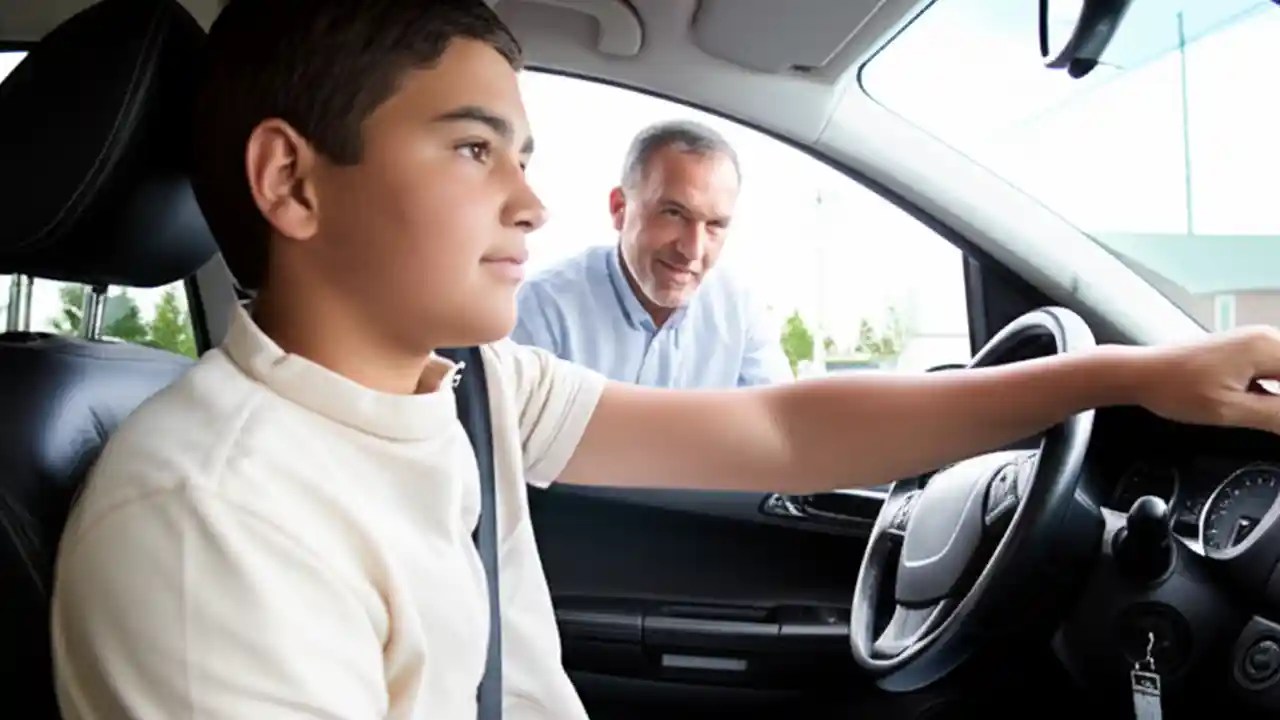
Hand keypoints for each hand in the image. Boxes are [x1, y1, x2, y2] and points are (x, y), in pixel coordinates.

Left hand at [1134, 326, 1279, 432]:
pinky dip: (1277, 391)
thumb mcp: (1231, 410)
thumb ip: (1278, 415)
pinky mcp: (1243, 352)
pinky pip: (1276, 370)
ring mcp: (1255, 343)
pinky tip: (1270, 411)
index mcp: (1268, 347)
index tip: (1278, 419)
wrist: (1138, 373)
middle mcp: (1266, 338)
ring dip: (1278, 401)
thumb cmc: (1176, 389)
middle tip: (1272, 421)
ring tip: (1267, 418)